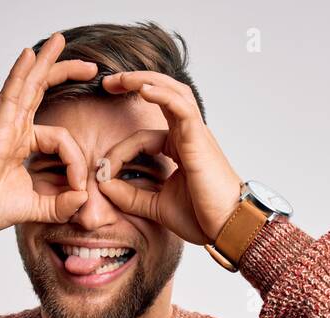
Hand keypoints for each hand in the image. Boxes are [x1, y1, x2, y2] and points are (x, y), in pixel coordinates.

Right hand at [0, 33, 96, 233]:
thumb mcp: (35, 208)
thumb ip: (60, 205)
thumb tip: (84, 198)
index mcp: (24, 145)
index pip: (61, 139)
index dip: (76, 162)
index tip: (80, 187)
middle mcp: (15, 130)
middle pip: (41, 92)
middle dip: (65, 74)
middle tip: (92, 67)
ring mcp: (5, 126)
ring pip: (27, 87)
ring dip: (44, 63)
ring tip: (59, 41)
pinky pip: (10, 97)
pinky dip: (19, 75)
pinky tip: (29, 55)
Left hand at [95, 71, 243, 245]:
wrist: (227, 227)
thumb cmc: (201, 217)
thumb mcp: (156, 207)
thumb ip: (130, 196)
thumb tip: (103, 185)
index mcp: (179, 148)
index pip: (141, 139)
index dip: (117, 154)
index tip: (101, 173)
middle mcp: (187, 135)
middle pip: (161, 95)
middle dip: (134, 85)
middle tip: (108, 83)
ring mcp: (195, 134)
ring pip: (172, 93)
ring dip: (145, 81)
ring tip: (120, 78)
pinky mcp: (198, 139)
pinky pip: (181, 107)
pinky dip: (163, 94)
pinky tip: (144, 88)